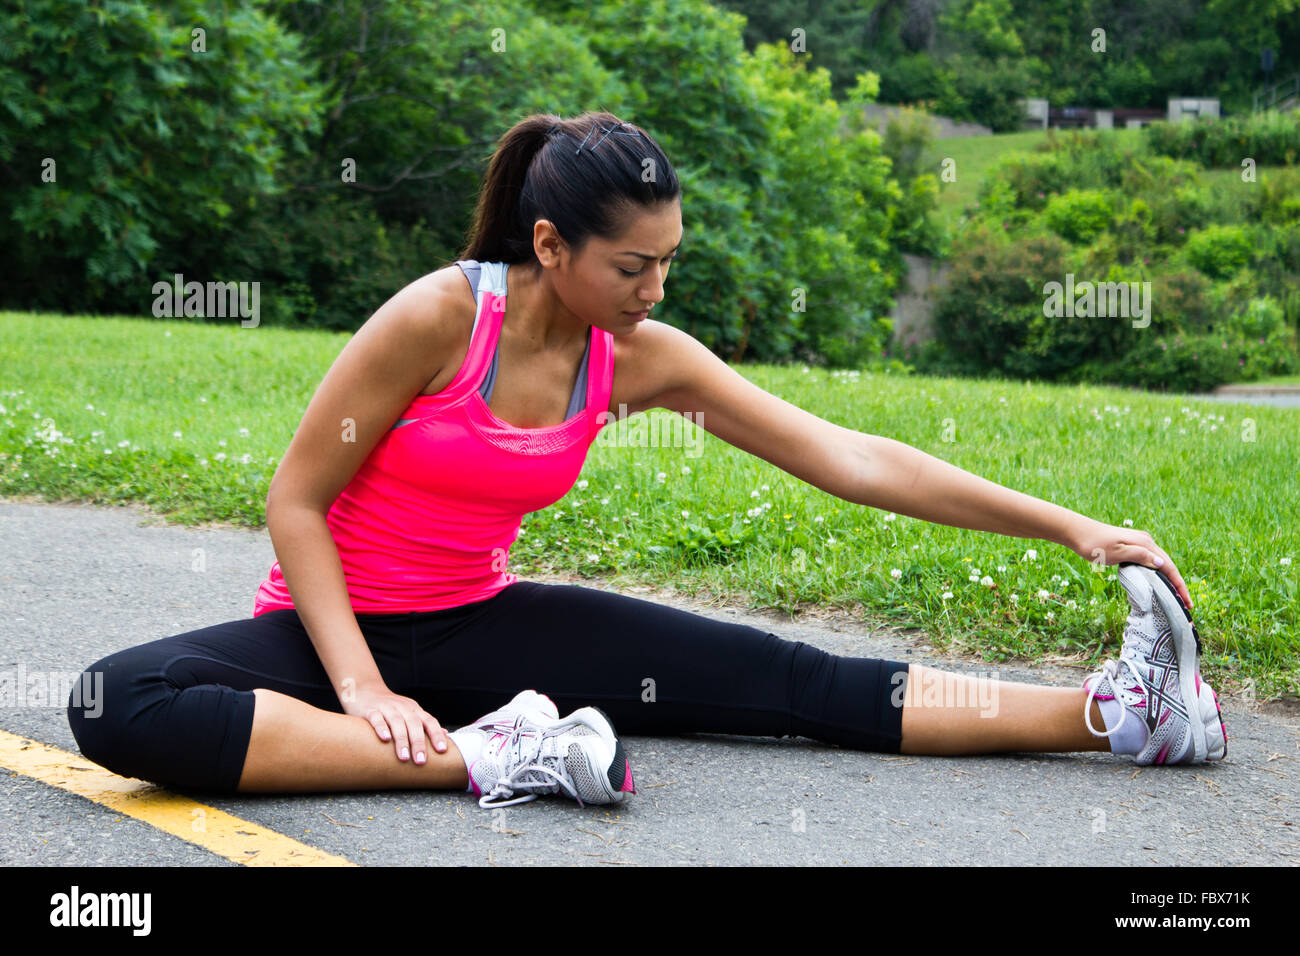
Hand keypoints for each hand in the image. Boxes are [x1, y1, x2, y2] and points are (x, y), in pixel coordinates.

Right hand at [342, 682, 449, 763]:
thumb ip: (425, 724)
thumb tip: (445, 734)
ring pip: (396, 722)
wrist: (365, 689)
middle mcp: (402, 707)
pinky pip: (377, 718)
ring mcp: (386, 707)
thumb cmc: (390, 707)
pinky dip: (381, 727)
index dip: (436, 735)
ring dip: (401, 740)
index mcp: (414, 710)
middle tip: (421, 761)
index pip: (429, 721)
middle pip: (414, 724)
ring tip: (404, 758)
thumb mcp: (409, 713)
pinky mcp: (370, 709)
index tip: (442, 751)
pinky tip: (385, 739)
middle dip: (418, 743)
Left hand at [1068, 518, 1192, 612]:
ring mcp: (1139, 543)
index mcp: (1145, 543)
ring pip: (1160, 563)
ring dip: (1169, 579)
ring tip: (1176, 597)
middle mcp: (1146, 542)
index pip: (1168, 566)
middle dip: (1178, 585)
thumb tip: (1162, 564)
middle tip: (1186, 604)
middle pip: (1168, 565)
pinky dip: (1158, 574)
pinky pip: (1150, 561)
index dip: (1179, 585)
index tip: (1187, 601)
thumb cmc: (1095, 544)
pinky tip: (1158, 583)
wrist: (1077, 532)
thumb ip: (1140, 557)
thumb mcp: (1117, 552)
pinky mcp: (1132, 546)